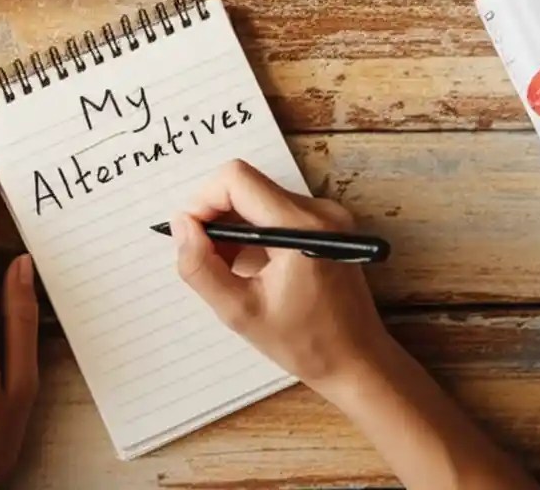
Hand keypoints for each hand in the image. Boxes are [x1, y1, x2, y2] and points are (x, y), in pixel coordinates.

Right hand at [169, 160, 387, 400]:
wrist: (358, 360)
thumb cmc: (306, 344)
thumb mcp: (240, 312)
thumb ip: (201, 267)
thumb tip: (181, 226)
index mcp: (300, 227)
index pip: (236, 179)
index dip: (203, 201)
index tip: (190, 236)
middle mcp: (318, 210)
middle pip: (246, 186)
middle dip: (215, 217)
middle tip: (207, 260)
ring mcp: (326, 215)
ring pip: (258, 198)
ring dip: (233, 227)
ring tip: (229, 270)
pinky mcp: (327, 224)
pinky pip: (275, 212)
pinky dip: (253, 233)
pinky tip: (250, 268)